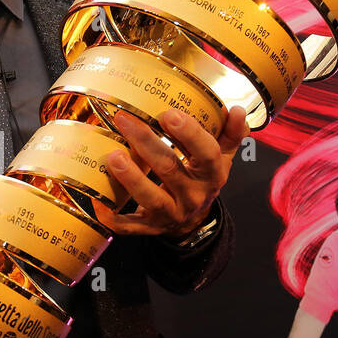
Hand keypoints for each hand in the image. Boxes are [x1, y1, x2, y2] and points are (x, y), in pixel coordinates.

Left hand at [93, 105, 248, 238]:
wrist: (194, 220)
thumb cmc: (201, 177)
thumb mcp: (221, 157)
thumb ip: (231, 134)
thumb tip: (239, 110)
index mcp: (213, 175)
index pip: (207, 154)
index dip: (190, 134)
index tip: (169, 114)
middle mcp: (194, 196)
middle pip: (170, 169)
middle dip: (146, 143)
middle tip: (125, 120)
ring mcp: (171, 214)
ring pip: (151, 198)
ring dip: (131, 178)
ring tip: (113, 156)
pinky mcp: (150, 227)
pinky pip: (130, 226)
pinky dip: (113, 218)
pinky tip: (98, 204)